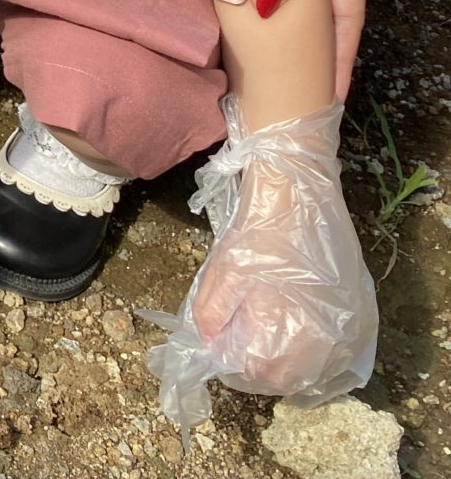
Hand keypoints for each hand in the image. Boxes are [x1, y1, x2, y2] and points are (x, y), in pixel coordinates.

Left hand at [190, 160, 337, 392]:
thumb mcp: (223, 273)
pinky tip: (293, 332)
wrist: (301, 192)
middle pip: (287, 379)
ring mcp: (351, 334)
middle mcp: (328, 347)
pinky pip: (337, 355)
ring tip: (261, 335)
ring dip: (286, 362)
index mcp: (290, 338)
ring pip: (315, 371)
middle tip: (236, 342)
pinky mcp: (363, 318)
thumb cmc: (259, 232)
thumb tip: (208, 345)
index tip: (219, 349)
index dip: (232, 365)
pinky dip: (313, 352)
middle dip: (257, 367)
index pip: (258, 376)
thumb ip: (212, 315)